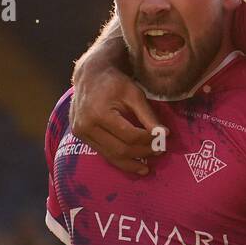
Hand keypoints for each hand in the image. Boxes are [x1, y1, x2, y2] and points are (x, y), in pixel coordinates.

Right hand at [69, 59, 161, 176]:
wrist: (89, 76)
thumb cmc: (114, 83)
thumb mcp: (134, 94)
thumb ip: (148, 115)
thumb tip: (165, 135)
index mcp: (99, 113)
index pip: (129, 135)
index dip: (148, 139)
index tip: (162, 138)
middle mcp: (86, 126)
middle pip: (120, 149)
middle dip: (142, 152)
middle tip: (159, 151)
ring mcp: (81, 133)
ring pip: (111, 156)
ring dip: (131, 163)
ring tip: (146, 168)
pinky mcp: (81, 137)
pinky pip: (103, 153)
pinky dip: (119, 160)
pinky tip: (133, 165)